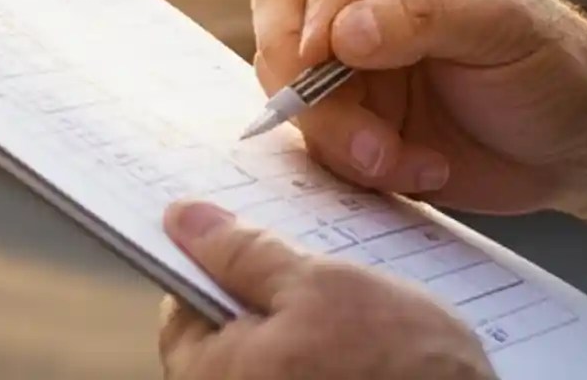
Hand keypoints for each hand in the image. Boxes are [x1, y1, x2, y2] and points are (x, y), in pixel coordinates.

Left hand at [158, 200, 495, 379]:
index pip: (185, 302)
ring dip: (305, 320)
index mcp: (211, 377)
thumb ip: (244, 253)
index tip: (252, 236)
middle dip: (268, 291)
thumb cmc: (401, 370)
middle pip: (230, 328)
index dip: (221, 260)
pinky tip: (368, 341)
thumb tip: (185, 221)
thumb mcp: (318, 285)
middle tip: (316, 267)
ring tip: (353, 305)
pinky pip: (305, 373)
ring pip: (273, 350)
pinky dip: (328, 354)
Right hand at [252, 0, 586, 213]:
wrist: (579, 149)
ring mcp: (348, 64)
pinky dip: (359, 166)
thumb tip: (343, 34)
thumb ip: (424, 17)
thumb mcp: (504, 27)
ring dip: (334, 131)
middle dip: (295, 70)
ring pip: (288, 87)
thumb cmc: (556, 66)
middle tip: (327, 109)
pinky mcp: (350, 121)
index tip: (326, 46)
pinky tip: (423, 170)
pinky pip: (317, 142)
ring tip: (395, 158)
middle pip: (278, 11)